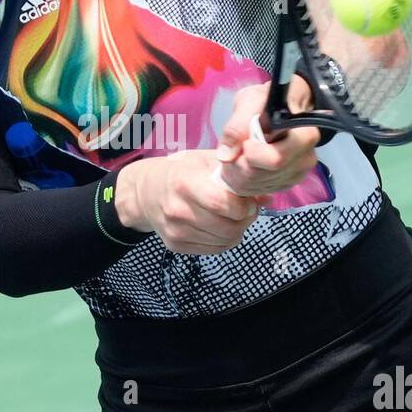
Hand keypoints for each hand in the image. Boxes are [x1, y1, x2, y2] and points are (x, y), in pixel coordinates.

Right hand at [115, 152, 261, 254]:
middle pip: (227, 227)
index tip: (248, 201)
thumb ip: (236, 175)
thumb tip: (266, 197)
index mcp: (184, 183)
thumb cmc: (180, 172)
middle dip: (245, 220)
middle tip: (246, 211)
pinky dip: (225, 241)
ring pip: (224, 241)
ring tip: (234, 217)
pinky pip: (214, 250)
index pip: (222, 204)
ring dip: (237, 231)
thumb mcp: (205, 161)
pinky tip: (222, 227)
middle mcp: (177, 210)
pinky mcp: (176, 246)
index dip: (243, 206)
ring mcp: (175, 231)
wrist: (145, 193)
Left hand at [215, 77, 321, 197]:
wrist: (279, 109)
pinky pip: (259, 191)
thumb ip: (237, 126)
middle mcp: (306, 158)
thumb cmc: (268, 102)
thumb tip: (226, 155)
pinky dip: (244, 182)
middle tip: (233, 150)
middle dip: (240, 166)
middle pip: (264, 175)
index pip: (275, 159)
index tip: (244, 142)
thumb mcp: (250, 102)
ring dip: (239, 174)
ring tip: (236, 155)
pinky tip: (243, 165)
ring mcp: (298, 173)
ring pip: (259, 185)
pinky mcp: (287, 183)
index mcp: (303, 135)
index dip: (251, 155)